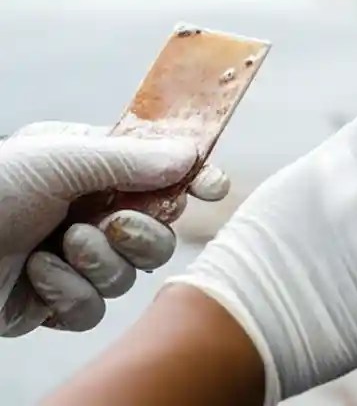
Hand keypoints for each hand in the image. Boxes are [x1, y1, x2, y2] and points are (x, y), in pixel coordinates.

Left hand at [1, 122, 226, 335]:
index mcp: (90, 170)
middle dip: (142, 233)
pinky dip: (68, 293)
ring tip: (58, 246)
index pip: (159, 173)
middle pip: (160, 234)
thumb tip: (188, 155)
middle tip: (115, 225)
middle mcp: (86, 214)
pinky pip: (93, 309)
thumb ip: (131, 158)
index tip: (212, 186)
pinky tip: (35, 275)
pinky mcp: (54, 303)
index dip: (191, 180)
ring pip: (130, 275)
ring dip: (98, 262)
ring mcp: (72, 260)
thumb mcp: (61, 158)